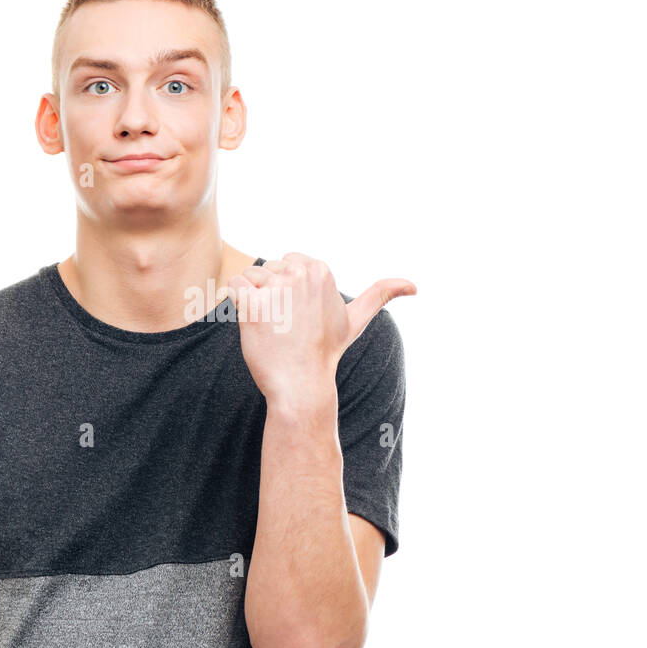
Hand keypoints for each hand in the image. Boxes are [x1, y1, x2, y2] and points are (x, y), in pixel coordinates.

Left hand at [217, 252, 415, 405]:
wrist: (301, 385)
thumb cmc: (325, 353)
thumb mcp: (354, 321)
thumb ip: (380, 296)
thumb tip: (414, 287)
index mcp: (319, 270)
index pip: (287, 262)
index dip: (288, 289)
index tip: (300, 314)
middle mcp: (299, 274)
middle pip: (267, 269)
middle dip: (271, 294)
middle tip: (287, 325)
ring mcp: (275, 289)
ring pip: (250, 278)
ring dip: (254, 301)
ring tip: (273, 328)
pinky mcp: (251, 304)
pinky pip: (232, 287)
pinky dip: (236, 304)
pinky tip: (253, 325)